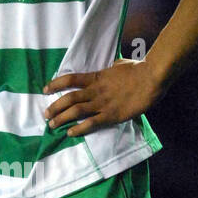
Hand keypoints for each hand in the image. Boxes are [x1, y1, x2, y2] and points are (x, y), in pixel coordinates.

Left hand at [44, 59, 163, 136]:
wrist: (151, 77)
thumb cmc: (138, 69)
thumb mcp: (120, 65)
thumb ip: (112, 68)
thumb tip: (113, 67)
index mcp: (96, 77)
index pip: (70, 79)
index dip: (55, 84)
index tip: (45, 90)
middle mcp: (95, 91)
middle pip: (68, 98)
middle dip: (54, 107)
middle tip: (46, 115)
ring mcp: (102, 103)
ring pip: (75, 111)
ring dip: (61, 119)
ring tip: (52, 125)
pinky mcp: (111, 115)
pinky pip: (91, 123)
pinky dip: (78, 129)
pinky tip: (70, 133)